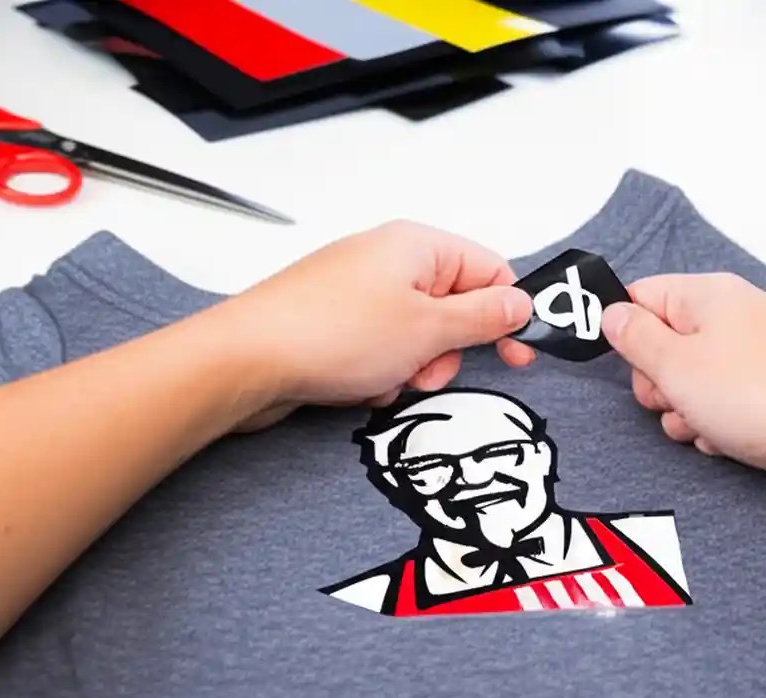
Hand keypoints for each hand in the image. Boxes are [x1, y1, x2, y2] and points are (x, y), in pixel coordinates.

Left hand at [210, 221, 534, 429]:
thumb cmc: (329, 333)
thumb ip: (483, 317)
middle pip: (453, 308)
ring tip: (383, 377)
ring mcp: (359, 291)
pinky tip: (356, 383)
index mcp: (417, 245)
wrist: (245, 360)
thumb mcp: (429, 330)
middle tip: (427, 369)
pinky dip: (380, 373)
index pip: (489, 271)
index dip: (507, 314)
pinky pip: (382, 350)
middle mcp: (388, 260)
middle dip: (448, 350)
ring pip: (418, 337)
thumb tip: (520, 303)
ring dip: (412, 368)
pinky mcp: (335, 322)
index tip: (516, 353)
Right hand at [600, 273, 765, 511]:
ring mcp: (759, 353)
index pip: (643, 296)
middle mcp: (736, 316)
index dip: (625, 333)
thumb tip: (612, 313)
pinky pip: (727, 403)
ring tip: (705, 428)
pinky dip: (719, 425)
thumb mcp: (676, 366)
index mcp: (709, 295)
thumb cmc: (760, 397)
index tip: (624, 366)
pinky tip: (728, 441)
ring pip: (695, 381)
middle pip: (667, 343)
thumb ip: (635, 338)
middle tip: (672, 401)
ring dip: (686, 412)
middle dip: (658, 382)